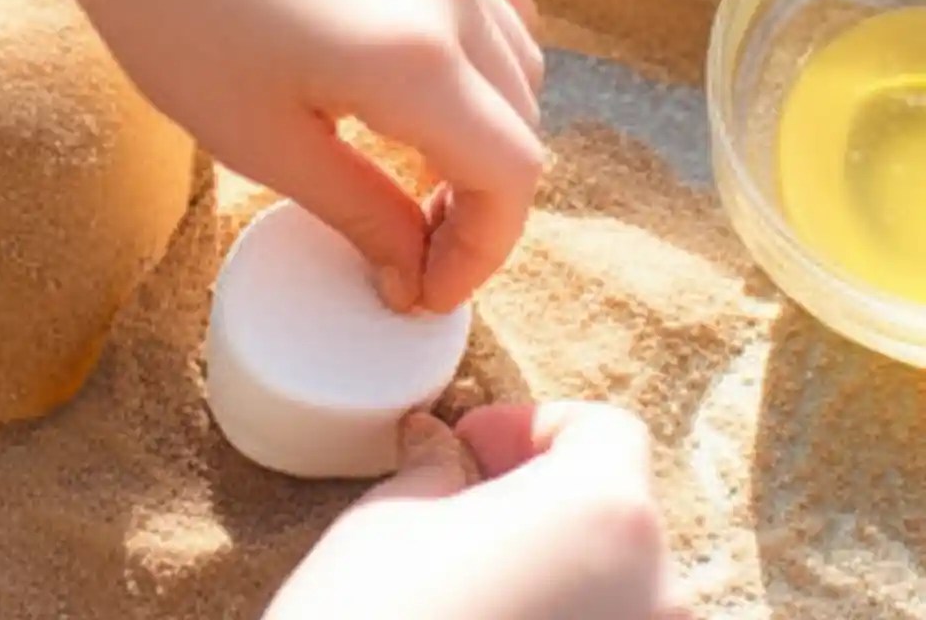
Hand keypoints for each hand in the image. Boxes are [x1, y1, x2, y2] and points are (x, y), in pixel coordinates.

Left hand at [0, 0, 546, 312]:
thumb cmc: (170, 11)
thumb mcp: (259, 140)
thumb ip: (358, 212)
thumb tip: (412, 274)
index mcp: (412, 56)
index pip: (510, 175)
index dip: (482, 251)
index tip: (430, 289)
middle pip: (520, 121)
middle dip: (477, 201)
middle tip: (410, 243)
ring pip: (518, 57)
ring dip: (483, 126)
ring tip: (409, 162)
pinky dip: (480, 54)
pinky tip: (422, 75)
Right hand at [264, 403, 688, 619]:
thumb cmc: (369, 618)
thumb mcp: (389, 520)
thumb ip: (435, 468)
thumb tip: (437, 447)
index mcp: (606, 512)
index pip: (605, 432)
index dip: (530, 426)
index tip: (467, 445)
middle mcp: (657, 589)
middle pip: (615, 510)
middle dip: (542, 493)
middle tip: (460, 499)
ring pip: (614, 584)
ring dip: (555, 564)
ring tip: (470, 572)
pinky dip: (561, 618)